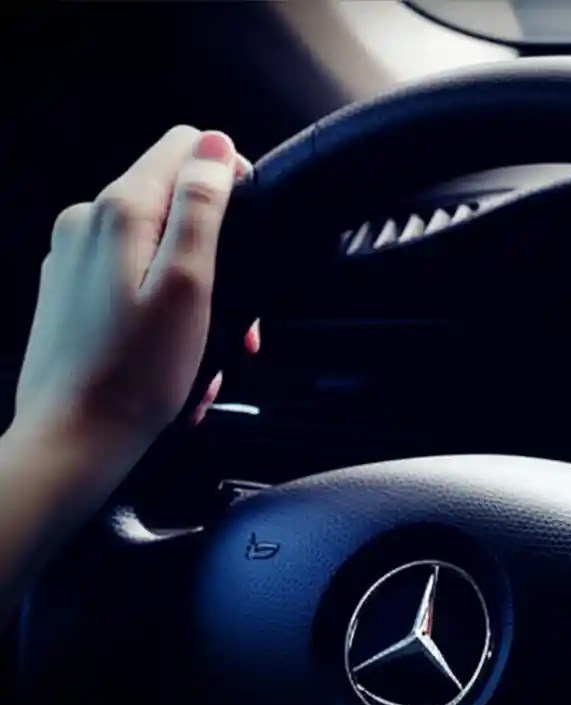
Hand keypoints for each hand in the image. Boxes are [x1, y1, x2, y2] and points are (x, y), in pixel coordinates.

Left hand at [12, 126, 247, 469]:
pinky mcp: (70, 289)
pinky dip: (164, 304)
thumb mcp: (190, 283)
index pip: (184, 145)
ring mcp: (72, 256)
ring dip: (195, 285)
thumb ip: (202, 207)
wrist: (74, 439)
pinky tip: (176, 351)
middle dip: (216, 246)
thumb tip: (214, 145)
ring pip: (156, 242)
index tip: (246, 229)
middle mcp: (87, 222)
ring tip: (208, 343)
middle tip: (236, 310)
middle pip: (172, 199)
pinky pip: (132, 276)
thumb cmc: (135, 374)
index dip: (227, 175)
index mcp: (118, 211)